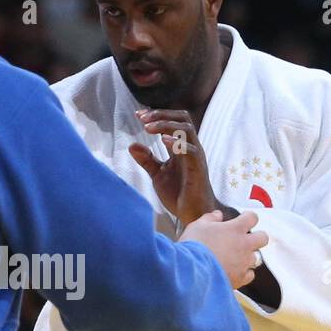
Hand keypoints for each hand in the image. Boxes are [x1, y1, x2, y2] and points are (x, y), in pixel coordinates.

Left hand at [129, 109, 216, 224]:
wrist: (193, 215)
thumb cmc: (180, 193)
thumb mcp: (158, 174)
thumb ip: (147, 159)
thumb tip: (132, 145)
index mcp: (181, 147)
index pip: (173, 121)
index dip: (157, 115)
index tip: (138, 115)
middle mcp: (191, 148)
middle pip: (182, 119)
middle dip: (162, 114)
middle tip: (142, 118)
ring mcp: (195, 157)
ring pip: (187, 130)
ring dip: (166, 125)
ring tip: (148, 128)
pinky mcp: (198, 170)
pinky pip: (191, 151)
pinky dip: (177, 143)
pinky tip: (163, 141)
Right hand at [179, 209, 268, 288]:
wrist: (192, 271)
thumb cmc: (194, 246)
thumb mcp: (198, 226)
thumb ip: (210, 218)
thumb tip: (217, 215)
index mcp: (235, 229)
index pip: (252, 217)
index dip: (248, 217)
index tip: (243, 218)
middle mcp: (244, 245)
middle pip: (263, 238)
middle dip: (257, 237)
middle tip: (245, 239)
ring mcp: (244, 262)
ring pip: (257, 258)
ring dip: (248, 256)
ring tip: (236, 258)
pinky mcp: (240, 278)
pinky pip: (250, 275)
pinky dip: (244, 273)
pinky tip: (235, 272)